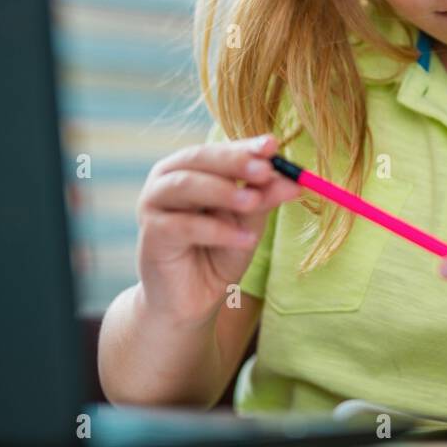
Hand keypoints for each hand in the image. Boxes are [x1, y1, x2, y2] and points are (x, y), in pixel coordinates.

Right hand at [135, 133, 304, 325]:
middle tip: (265, 170)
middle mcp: (167, 179)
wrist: (191, 300)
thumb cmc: (219, 252)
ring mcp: (154, 204)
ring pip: (186, 186)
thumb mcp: (249, 222)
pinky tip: (245, 240)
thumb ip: (264, 199)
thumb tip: (295, 181)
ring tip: (254, 202)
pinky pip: (185, 226)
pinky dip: (218, 231)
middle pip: (199, 159)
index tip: (273, 145)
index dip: (246, 146)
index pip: (220, 149)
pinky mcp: (152, 235)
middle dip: (235, 162)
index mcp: (192, 167)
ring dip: (224, 192)